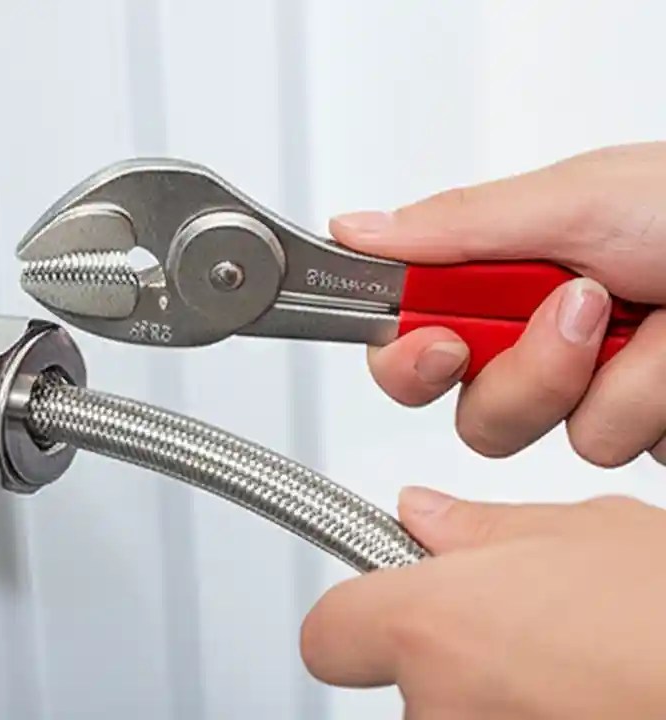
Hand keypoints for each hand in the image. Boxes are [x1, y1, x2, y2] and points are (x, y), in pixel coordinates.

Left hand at [301, 487, 665, 717]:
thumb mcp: (589, 537)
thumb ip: (484, 533)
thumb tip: (423, 517)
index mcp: (433, 628)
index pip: (329, 635)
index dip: (359, 617)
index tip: (388, 604)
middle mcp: (442, 709)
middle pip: (402, 688)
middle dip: (449, 661)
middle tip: (525, 636)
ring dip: (499, 700)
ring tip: (584, 673)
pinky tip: (598, 699)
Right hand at [330, 142, 665, 465]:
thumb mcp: (575, 200)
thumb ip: (456, 228)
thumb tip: (355, 232)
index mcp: (508, 280)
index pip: (410, 344)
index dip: (411, 359)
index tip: (442, 344)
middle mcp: (547, 341)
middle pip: (478, 412)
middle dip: (533, 373)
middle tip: (587, 313)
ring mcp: (604, 390)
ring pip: (561, 439)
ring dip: (620, 385)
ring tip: (663, 326)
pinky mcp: (655, 428)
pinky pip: (632, 452)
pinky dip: (664, 406)